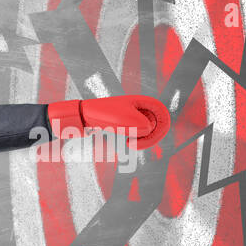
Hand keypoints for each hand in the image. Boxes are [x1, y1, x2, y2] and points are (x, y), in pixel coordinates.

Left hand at [48, 94, 170, 149]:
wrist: (82, 117)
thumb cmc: (102, 115)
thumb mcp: (126, 120)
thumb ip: (142, 125)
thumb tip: (148, 131)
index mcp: (141, 102)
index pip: (162, 112)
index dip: (162, 126)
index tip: (151, 135)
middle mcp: (139, 109)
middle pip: (155, 126)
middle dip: (148, 137)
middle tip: (132, 144)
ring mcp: (132, 118)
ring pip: (145, 134)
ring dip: (139, 141)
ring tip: (126, 143)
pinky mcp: (125, 126)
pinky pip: (135, 137)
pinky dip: (131, 141)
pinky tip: (122, 143)